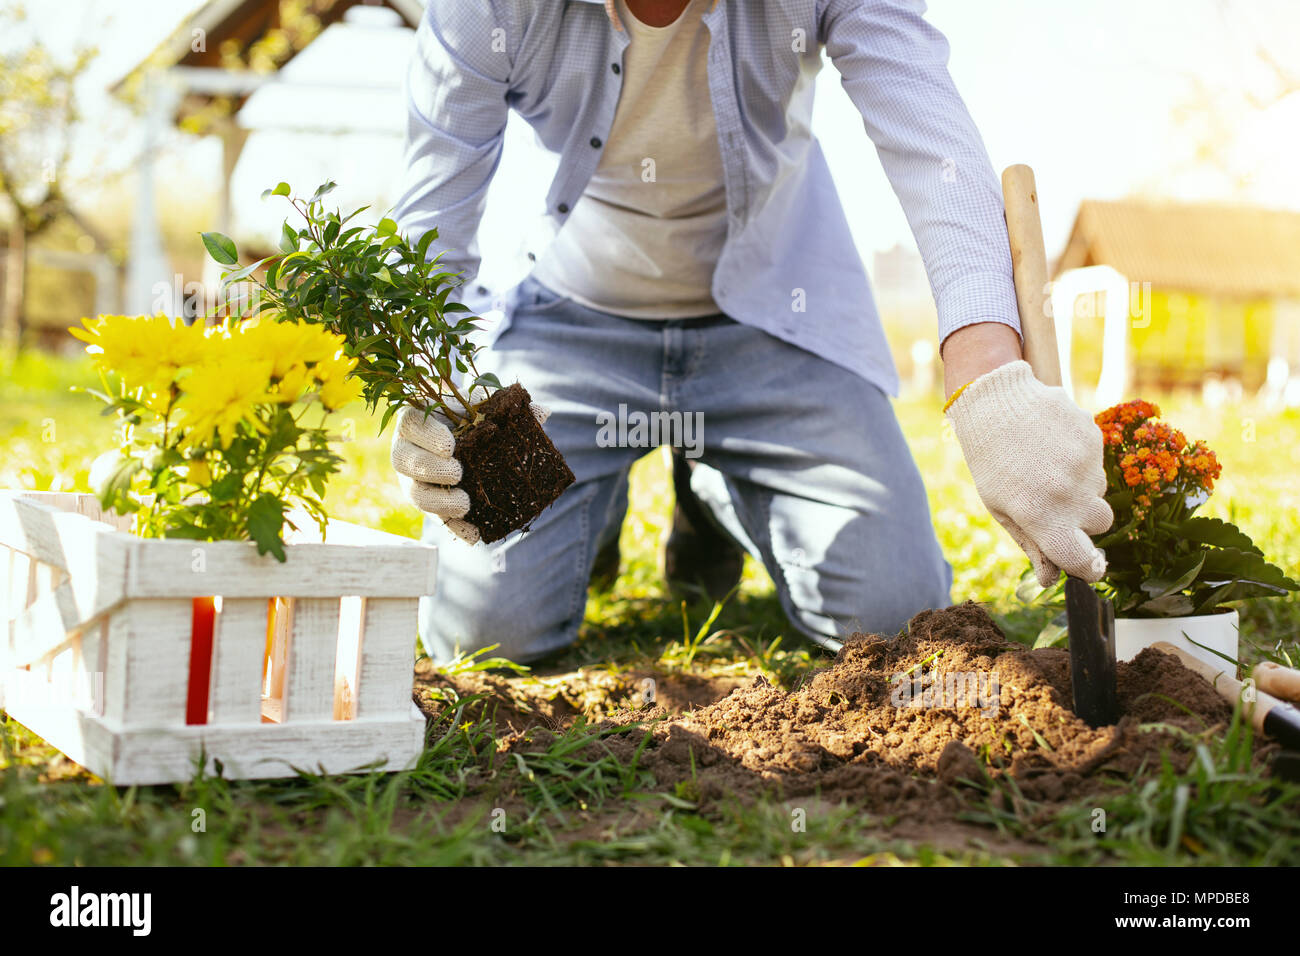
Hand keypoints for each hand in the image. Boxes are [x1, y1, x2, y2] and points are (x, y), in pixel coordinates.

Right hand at [390, 389, 550, 544]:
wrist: (468, 438)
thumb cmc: (472, 416)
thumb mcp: (485, 407)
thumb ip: (507, 406)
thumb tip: (541, 411)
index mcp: (417, 420)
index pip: (411, 424)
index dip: (426, 435)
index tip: (449, 446)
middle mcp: (407, 450)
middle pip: (403, 460)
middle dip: (429, 468)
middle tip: (457, 473)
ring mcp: (414, 480)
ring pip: (415, 494)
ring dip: (438, 502)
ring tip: (464, 505)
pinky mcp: (430, 503)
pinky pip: (437, 519)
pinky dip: (456, 528)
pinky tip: (474, 535)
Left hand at [945, 360, 1112, 586]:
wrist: (994, 402)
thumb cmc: (991, 462)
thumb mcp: (1001, 507)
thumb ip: (1032, 544)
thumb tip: (1053, 579)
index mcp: (1039, 515)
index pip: (1081, 559)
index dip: (1087, 568)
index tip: (1088, 567)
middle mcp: (1067, 493)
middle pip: (1101, 524)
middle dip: (1084, 519)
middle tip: (1054, 500)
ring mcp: (1083, 464)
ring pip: (1101, 491)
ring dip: (1082, 488)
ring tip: (1048, 468)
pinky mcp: (1093, 438)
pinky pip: (1099, 462)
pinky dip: (1082, 461)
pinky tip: (1054, 447)